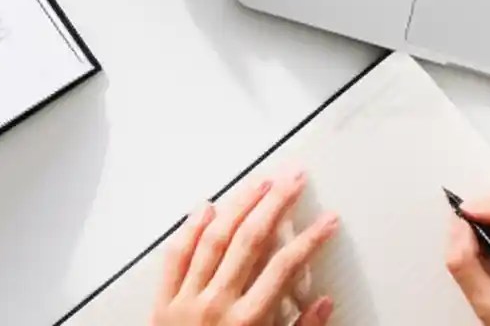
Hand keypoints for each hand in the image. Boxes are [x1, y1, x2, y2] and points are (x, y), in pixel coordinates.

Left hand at [151, 171, 338, 325]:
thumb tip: (324, 303)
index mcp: (247, 323)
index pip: (285, 267)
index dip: (310, 239)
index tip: (329, 220)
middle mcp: (216, 305)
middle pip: (250, 240)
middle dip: (276, 204)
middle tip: (294, 179)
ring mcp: (186, 301)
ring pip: (213, 238)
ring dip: (239, 205)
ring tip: (259, 182)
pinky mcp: (161, 303)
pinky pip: (175, 256)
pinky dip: (189, 228)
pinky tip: (206, 207)